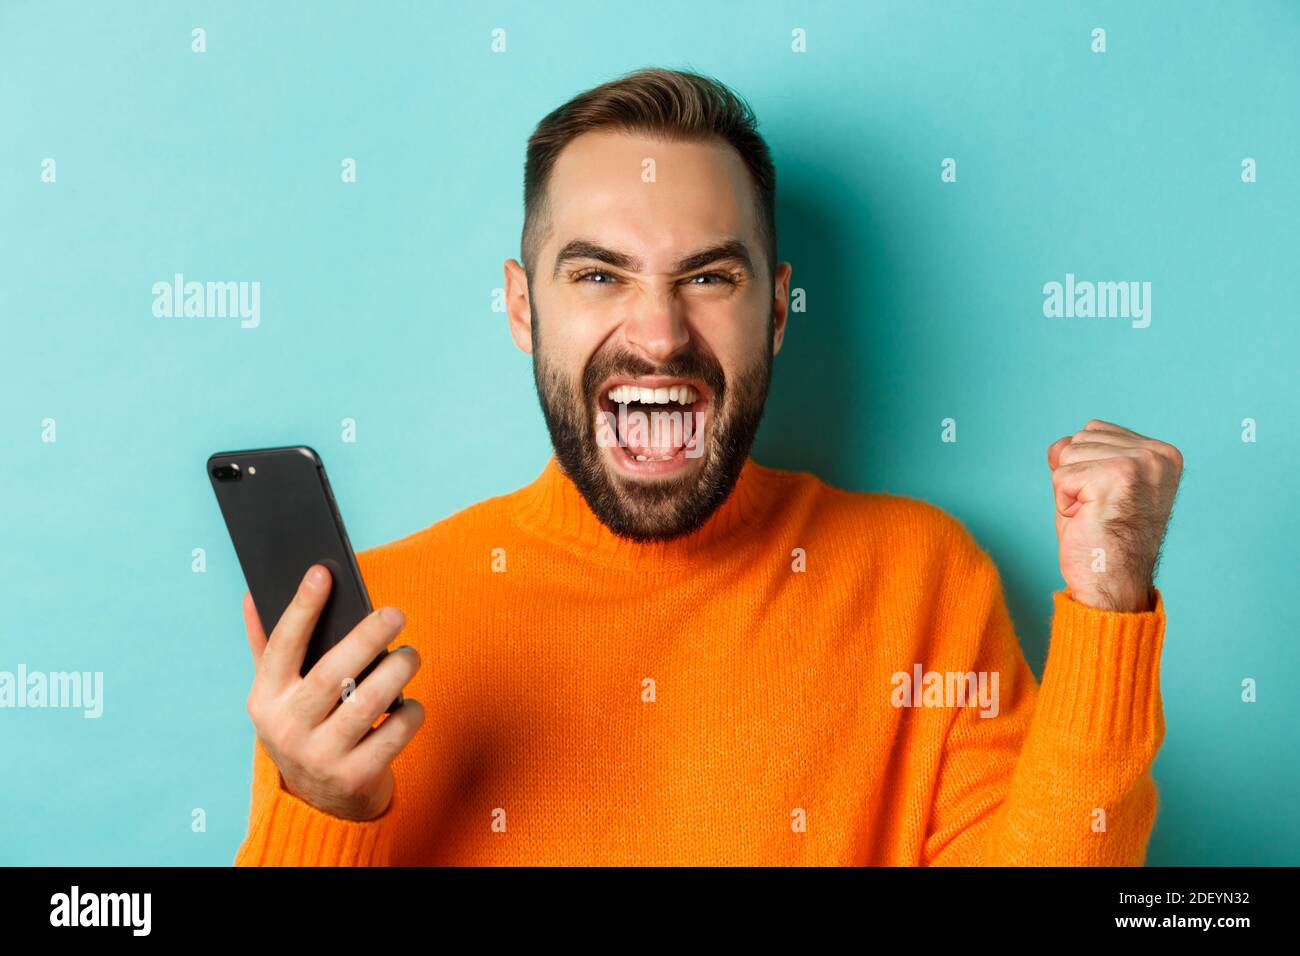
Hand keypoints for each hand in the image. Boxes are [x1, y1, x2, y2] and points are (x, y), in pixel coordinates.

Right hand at [242, 565, 424, 820]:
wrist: (317, 805)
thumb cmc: (303, 729)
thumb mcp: (277, 696)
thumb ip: (266, 648)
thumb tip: (251, 597)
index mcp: (265, 699)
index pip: (281, 646)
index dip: (301, 607)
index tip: (322, 572)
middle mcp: (287, 729)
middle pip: (330, 673)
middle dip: (366, 638)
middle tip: (395, 614)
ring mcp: (320, 756)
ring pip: (367, 702)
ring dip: (396, 671)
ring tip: (411, 655)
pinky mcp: (355, 777)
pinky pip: (394, 733)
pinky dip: (410, 712)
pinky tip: (411, 703)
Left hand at [1046, 420, 1182, 611]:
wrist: (1113, 586)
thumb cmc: (1101, 540)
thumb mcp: (1093, 486)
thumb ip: (1083, 456)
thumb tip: (1061, 442)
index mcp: (1161, 453)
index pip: (1094, 430)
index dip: (1085, 468)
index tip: (1107, 500)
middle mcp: (1158, 454)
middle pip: (1079, 438)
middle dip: (1075, 477)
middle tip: (1098, 511)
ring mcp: (1141, 464)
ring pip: (1068, 454)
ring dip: (1069, 490)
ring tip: (1094, 515)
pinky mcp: (1118, 477)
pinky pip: (1061, 476)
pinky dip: (1064, 502)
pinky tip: (1088, 520)